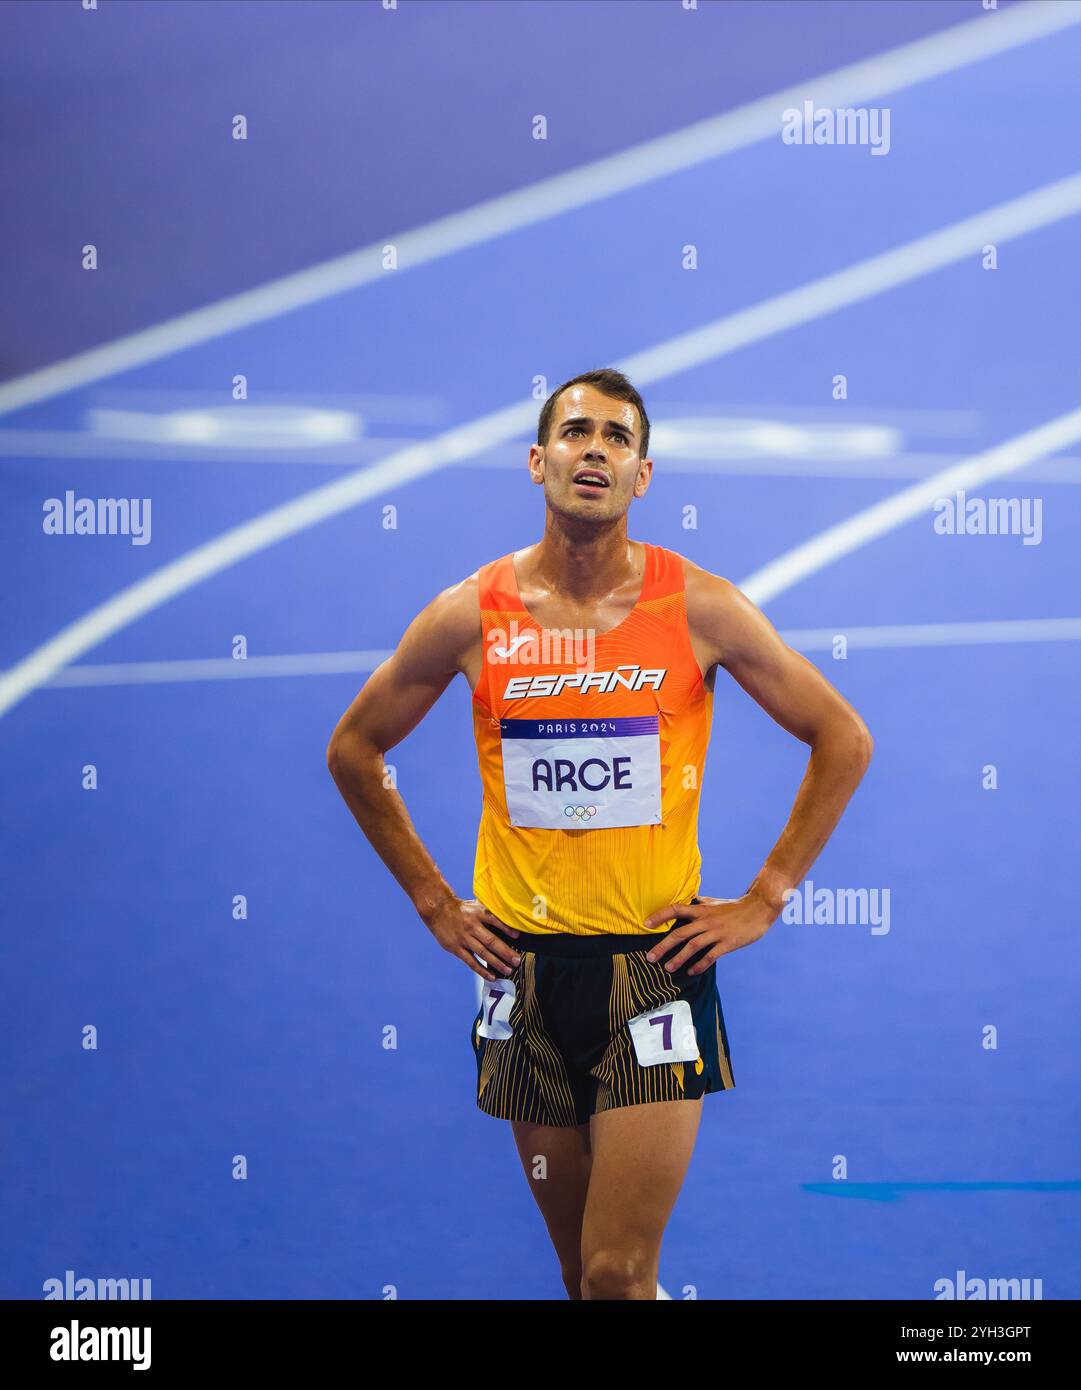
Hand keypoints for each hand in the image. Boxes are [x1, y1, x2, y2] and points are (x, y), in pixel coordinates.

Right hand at [425, 897, 521, 981]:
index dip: (506, 928)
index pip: (494, 920)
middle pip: (490, 940)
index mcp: (478, 913)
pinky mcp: (456, 948)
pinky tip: (492, 977)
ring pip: (482, 953)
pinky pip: (471, 961)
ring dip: (496, 963)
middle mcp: (472, 926)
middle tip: (517, 961)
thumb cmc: (463, 909)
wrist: (438, 910)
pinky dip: (482, 970)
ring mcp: (463, 938)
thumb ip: (491, 910)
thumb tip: (511, 917)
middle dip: (505, 952)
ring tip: (508, 970)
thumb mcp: (476, 904)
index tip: (518, 936)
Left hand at [642, 893, 772, 973]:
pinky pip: (710, 956)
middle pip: (680, 933)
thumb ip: (700, 903)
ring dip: (679, 958)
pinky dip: (700, 965)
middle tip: (650, 957)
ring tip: (668, 968)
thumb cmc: (735, 907)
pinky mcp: (727, 943)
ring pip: (693, 946)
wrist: (759, 909)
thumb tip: (689, 901)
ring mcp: (717, 932)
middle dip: (663, 946)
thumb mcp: (715, 902)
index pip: (676, 909)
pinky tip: (692, 972)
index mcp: (701, 909)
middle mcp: (706, 920)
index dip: (660, 916)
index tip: (646, 924)